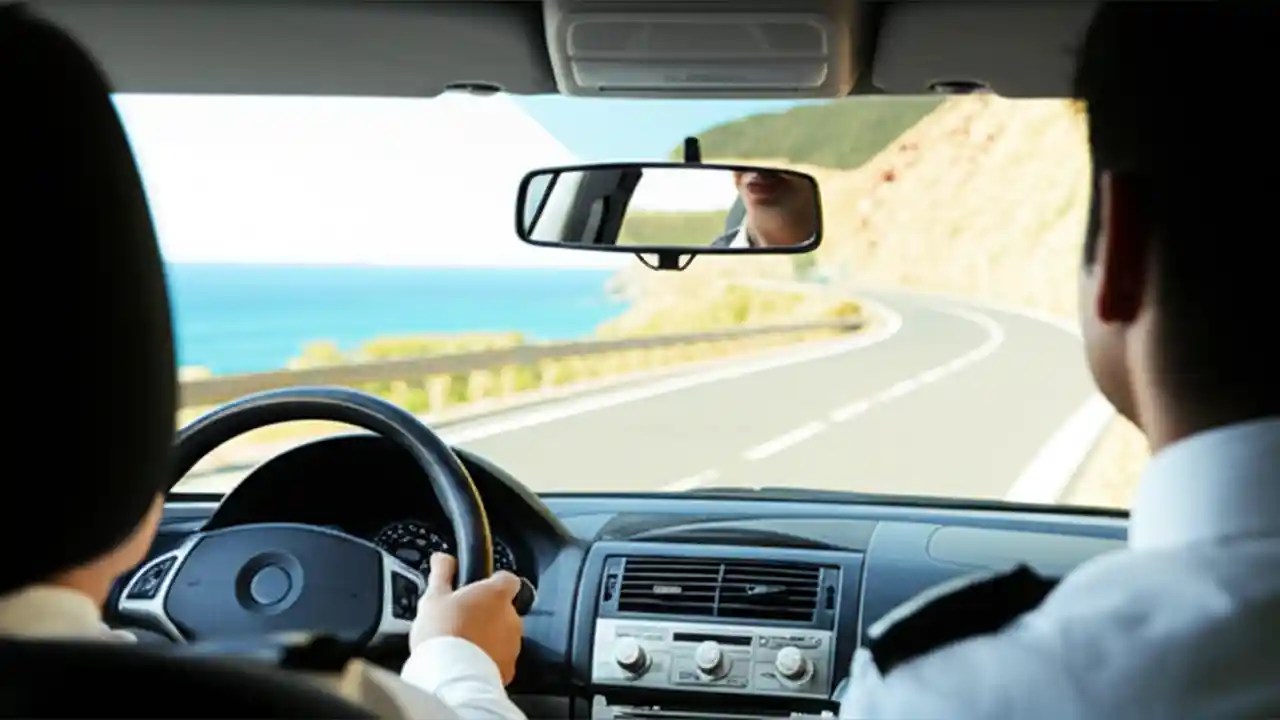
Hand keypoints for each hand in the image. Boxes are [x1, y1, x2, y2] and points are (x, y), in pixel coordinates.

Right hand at [409, 552, 523, 683]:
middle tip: (462, 620)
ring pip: (503, 634)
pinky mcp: (509, 668)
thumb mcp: (434, 597)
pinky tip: (467, 662)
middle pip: (504, 608)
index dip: (493, 582)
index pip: (507, 578)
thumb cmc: (443, 634)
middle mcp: (511, 617)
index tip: (477, 587)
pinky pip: (501, 658)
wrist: (450, 677)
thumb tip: (443, 558)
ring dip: (489, 636)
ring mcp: (513, 644)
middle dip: (487, 613)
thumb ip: (442, 572)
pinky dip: (489, 659)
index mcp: (496, 595)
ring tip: (461, 644)